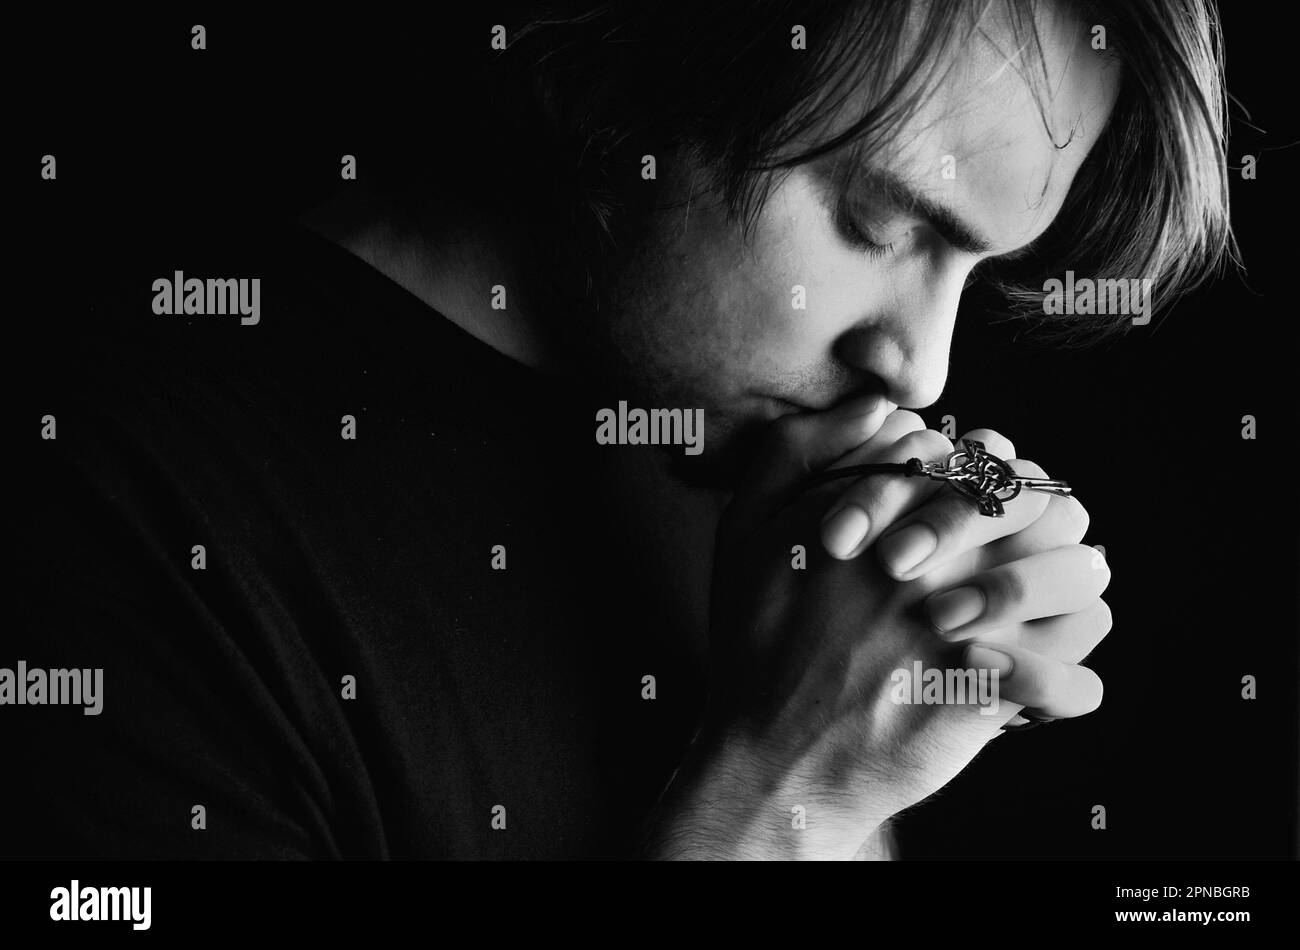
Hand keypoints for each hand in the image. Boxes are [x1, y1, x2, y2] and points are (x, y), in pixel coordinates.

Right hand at [645, 400, 1111, 859]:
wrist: (772, 758)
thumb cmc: (756, 644)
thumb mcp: (745, 529)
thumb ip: (799, 449)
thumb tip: (877, 406)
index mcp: (894, 512)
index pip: (987, 456)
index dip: (987, 473)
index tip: (970, 501)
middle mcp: (945, 559)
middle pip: (1053, 504)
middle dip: (1046, 517)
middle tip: (1021, 544)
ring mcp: (977, 626)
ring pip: (1082, 577)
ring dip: (1070, 585)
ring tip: (1040, 607)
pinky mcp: (995, 698)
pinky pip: (1079, 678)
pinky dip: (1067, 679)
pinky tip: (1032, 682)